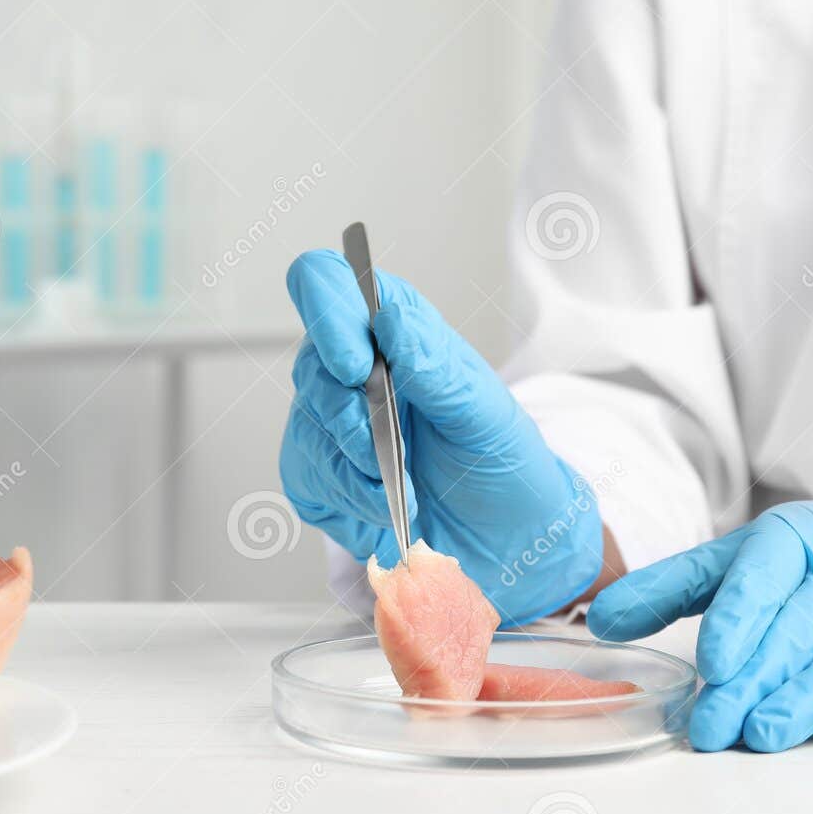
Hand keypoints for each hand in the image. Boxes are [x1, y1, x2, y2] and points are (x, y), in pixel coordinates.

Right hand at [280, 250, 604, 623]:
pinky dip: (348, 503)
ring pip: (308, 434)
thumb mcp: (482, 409)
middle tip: (394, 458)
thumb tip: (389, 318)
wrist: (504, 530)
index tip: (355, 368)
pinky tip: (385, 510)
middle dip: (351, 424)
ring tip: (405, 495)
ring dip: (356, 475)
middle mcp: (354, 365)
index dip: (326, 315)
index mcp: (394, 327)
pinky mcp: (323, 470)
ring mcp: (333, 420)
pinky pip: (308, 481)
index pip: (326, 283)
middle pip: (311, 371)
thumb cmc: (500, 458)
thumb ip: (432, 365)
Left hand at [587, 486, 812, 750]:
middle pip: (801, 626)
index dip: (739, 618)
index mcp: (797, 541)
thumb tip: (601, 620)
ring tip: (765, 734)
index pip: (764, 574)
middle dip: (755, 679)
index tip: (712, 663)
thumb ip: (675, 588)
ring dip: (809, 697)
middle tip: (712, 727)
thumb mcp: (748, 559)